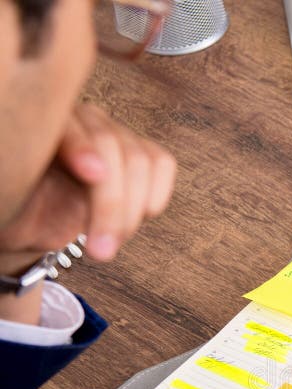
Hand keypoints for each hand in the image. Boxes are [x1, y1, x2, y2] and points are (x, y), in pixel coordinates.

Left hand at [0, 103, 175, 275]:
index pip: (67, 124)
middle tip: (100, 252)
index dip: (82, 147)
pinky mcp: (140, 153)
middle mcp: (79, 119)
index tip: (92, 175)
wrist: (33, 219)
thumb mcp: (8, 200)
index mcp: (40, 123)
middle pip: (111, 146)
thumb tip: (77, 177)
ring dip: (131, 213)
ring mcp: (113, 133)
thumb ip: (18, 185)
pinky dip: (157, 193)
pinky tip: (138, 217)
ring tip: (108, 246)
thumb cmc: (14, 209)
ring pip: (140, 161)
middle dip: (111, 204)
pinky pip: (162, 164)